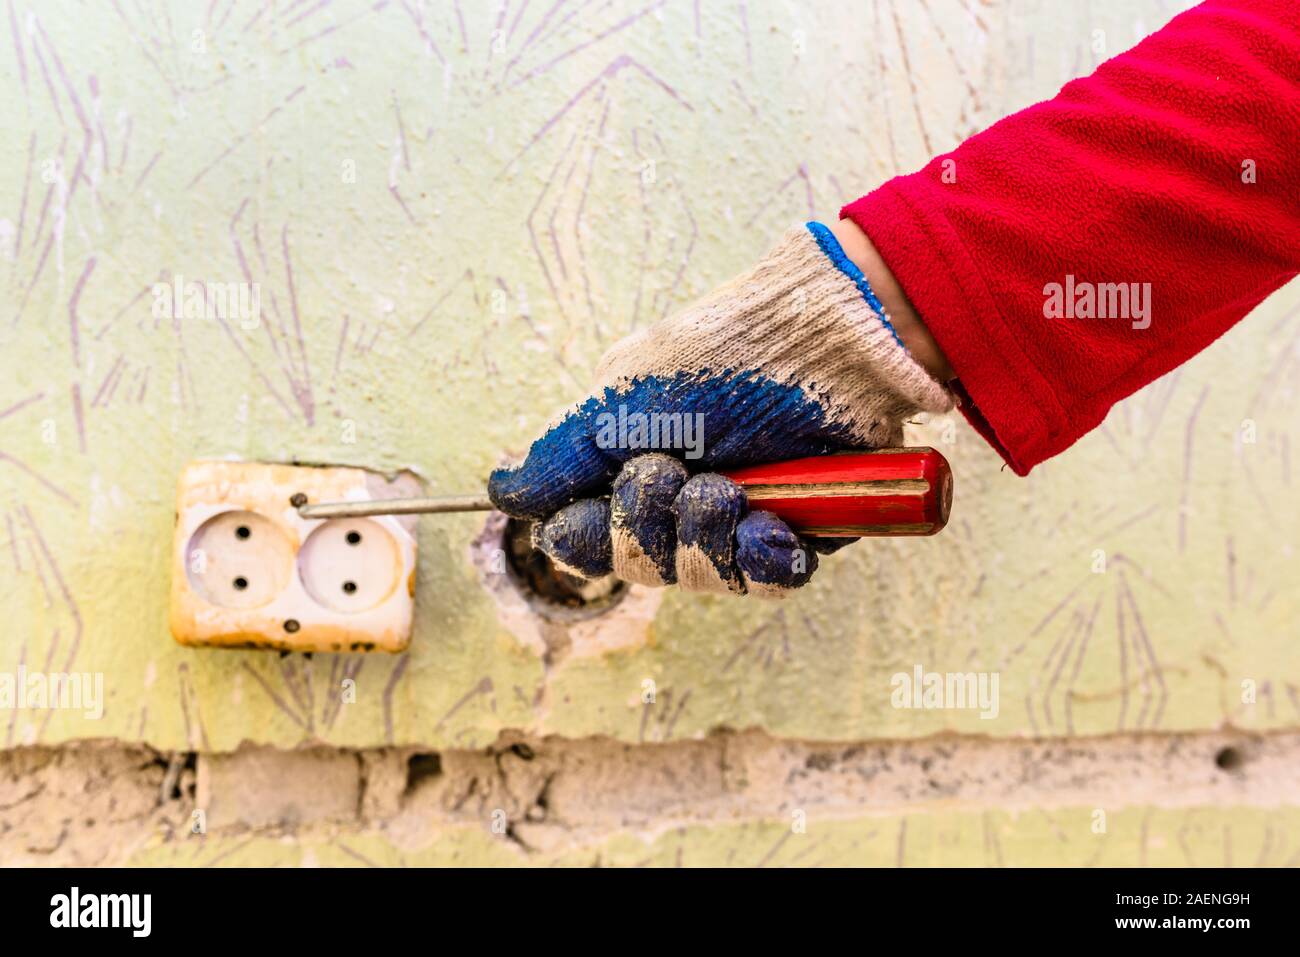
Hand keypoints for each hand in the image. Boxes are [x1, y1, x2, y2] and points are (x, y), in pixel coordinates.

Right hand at [488, 221, 951, 595]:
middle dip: (648, 532)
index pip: (591, 538)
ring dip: (705, 541)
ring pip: (707, 579)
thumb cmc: (720, 354)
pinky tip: (766, 527)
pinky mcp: (804, 527)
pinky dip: (762, 560)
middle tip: (666, 477)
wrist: (824, 334)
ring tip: (724, 490)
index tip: (588, 515)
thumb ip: (563, 454)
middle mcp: (686, 496)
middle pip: (645, 567)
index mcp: (634, 463)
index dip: (589, 538)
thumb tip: (501, 492)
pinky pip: (772, 579)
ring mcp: (744, 514)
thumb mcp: (624, 398)